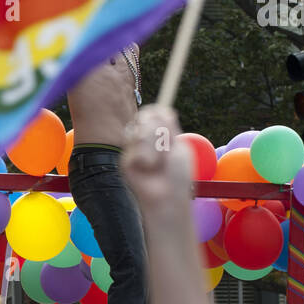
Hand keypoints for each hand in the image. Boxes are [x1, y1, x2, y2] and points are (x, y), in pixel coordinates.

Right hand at [120, 104, 193, 218]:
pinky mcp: (125, 160)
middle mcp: (145, 141)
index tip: (167, 118)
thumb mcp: (178, 147)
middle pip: (144, 116)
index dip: (158, 113)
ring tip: (159, 162)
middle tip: (167, 145)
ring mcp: (134, 149)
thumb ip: (169, 128)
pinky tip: (148, 168)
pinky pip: (133, 146)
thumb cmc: (177, 176)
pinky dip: (145, 155)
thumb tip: (164, 108)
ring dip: (153, 144)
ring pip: (138, 130)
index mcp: (159, 136)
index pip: (154, 113)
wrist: (167, 196)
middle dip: (157, 128)